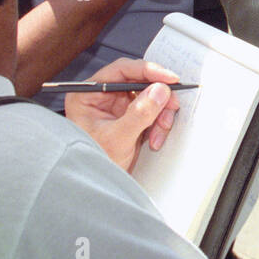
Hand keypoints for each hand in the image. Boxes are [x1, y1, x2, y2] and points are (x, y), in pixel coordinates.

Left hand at [64, 58, 181, 172]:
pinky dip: (159, 123)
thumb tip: (159, 91)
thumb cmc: (93, 165)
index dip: (148, 71)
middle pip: (139, 81)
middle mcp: (102, 97)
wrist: (97, 188)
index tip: (169, 79)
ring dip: (160, 114)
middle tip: (170, 107)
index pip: (121, 70)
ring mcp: (117, 107)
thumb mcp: (117, 139)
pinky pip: (153, 110)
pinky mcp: (130, 117)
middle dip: (157, 97)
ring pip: (150, 96)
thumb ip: (139, 114)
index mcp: (89, 95)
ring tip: (158, 132)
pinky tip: (155, 138)